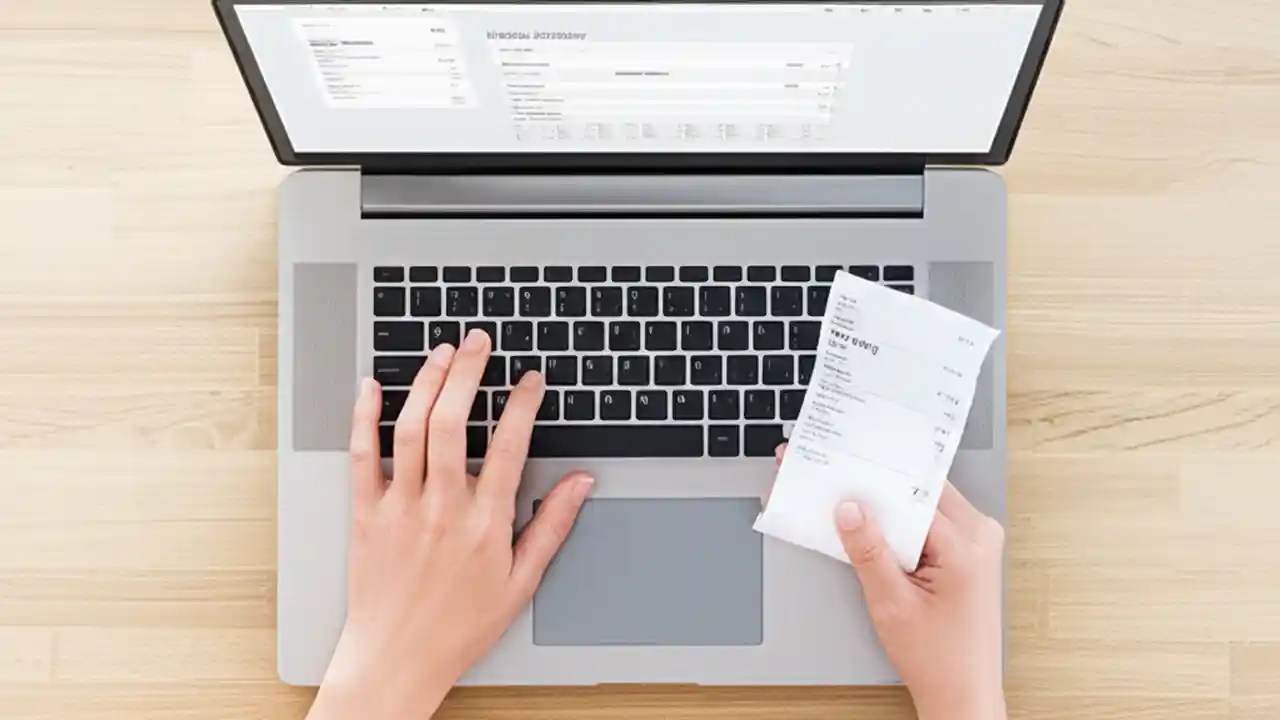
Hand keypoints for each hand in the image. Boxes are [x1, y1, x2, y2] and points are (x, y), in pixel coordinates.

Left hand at [308, 331, 594, 719]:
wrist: (398, 659)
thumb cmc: (460, 626)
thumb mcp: (522, 582)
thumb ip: (552, 526)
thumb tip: (581, 482)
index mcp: (486, 522)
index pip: (511, 444)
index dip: (523, 403)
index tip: (530, 379)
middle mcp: (443, 507)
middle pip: (455, 420)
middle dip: (469, 371)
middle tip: (479, 342)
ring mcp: (401, 507)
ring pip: (412, 427)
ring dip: (427, 382)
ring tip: (442, 353)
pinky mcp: (366, 514)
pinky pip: (362, 455)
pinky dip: (364, 416)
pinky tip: (372, 387)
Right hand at [775, 445, 1006, 719]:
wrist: (963, 694)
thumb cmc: (939, 659)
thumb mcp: (891, 604)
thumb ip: (868, 551)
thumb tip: (849, 509)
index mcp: (967, 545)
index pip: (911, 492)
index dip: (870, 479)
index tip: (837, 468)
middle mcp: (979, 535)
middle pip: (917, 490)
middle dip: (874, 487)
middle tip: (833, 480)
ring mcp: (976, 541)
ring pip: (920, 503)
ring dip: (884, 504)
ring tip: (845, 504)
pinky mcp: (966, 551)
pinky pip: (927, 520)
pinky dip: (896, 522)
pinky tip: (868, 527)